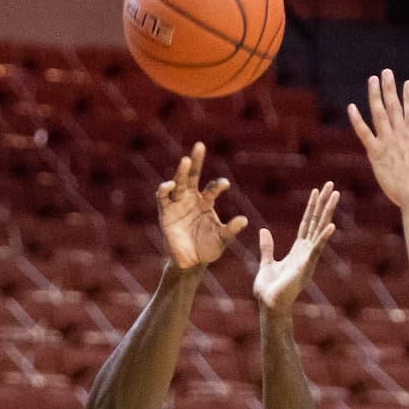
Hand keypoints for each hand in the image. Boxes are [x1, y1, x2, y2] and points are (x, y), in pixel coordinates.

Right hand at [157, 141, 247, 270]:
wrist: (190, 263)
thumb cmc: (207, 249)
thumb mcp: (222, 240)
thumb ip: (231, 230)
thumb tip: (244, 220)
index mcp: (206, 202)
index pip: (212, 188)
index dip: (218, 185)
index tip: (225, 185)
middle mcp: (191, 199)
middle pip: (193, 176)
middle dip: (196, 161)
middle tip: (200, 145)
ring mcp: (177, 204)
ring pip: (178, 182)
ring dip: (181, 171)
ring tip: (186, 161)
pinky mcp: (165, 212)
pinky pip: (163, 197)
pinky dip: (165, 189)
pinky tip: (171, 185)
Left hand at [254, 183, 338, 314]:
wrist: (269, 306)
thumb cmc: (269, 289)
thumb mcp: (266, 262)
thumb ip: (267, 247)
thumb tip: (263, 230)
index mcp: (298, 250)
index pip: (307, 223)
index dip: (312, 207)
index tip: (318, 191)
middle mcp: (306, 252)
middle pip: (317, 222)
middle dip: (324, 203)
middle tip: (332, 185)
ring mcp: (308, 259)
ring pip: (320, 231)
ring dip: (328, 213)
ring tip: (335, 196)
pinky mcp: (305, 268)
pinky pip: (316, 250)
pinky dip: (323, 238)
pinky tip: (331, 226)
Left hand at [347, 70, 408, 210]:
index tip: (408, 83)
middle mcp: (401, 136)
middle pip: (395, 106)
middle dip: (390, 88)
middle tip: (386, 72)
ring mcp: (388, 143)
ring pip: (380, 113)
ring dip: (376, 95)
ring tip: (373, 79)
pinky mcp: (376, 153)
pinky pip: (364, 133)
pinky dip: (357, 120)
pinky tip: (351, 107)